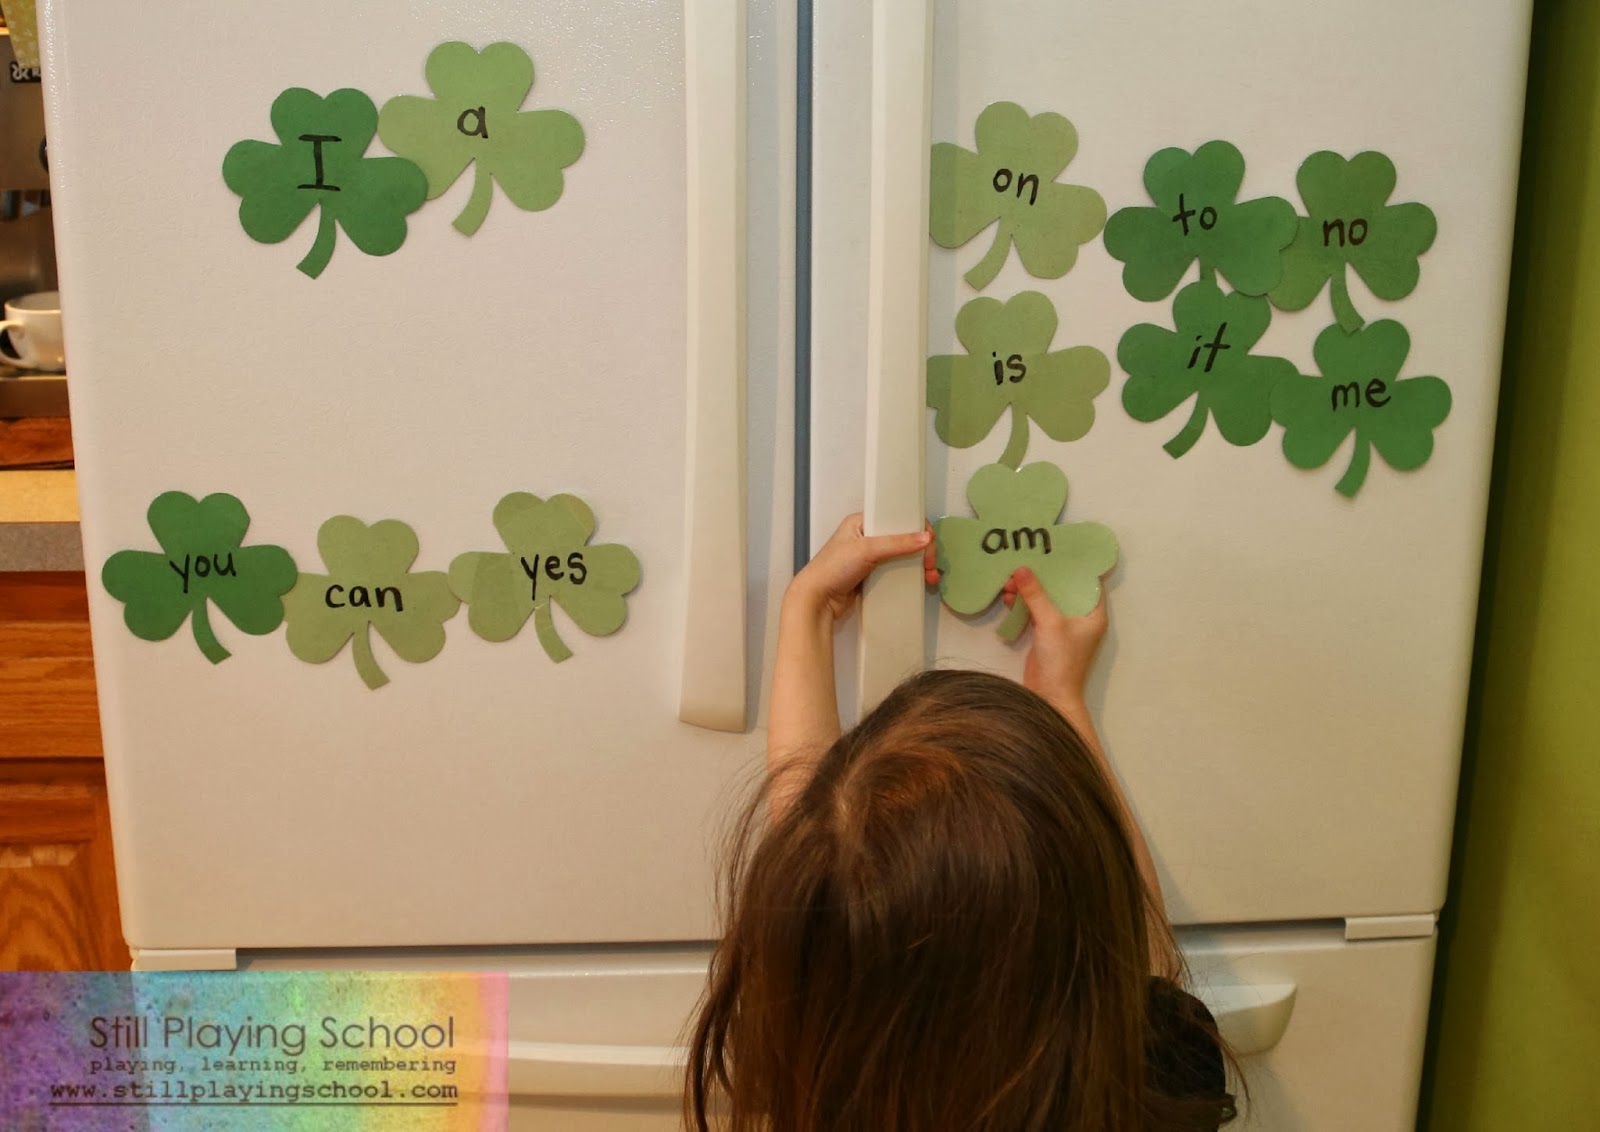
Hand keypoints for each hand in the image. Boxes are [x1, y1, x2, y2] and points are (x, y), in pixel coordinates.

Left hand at [787, 514, 932, 621]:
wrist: (817, 601)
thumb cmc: (831, 569)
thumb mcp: (866, 550)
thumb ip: (897, 543)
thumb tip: (924, 538)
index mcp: (862, 523)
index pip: (896, 518)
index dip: (916, 528)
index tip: (929, 542)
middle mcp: (866, 538)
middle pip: (903, 539)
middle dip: (921, 551)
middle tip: (931, 564)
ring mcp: (870, 559)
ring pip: (901, 557)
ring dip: (918, 565)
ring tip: (929, 576)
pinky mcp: (872, 577)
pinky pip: (896, 573)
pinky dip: (909, 577)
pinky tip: (919, 583)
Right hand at [1003, 566, 1108, 712]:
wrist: (1050, 697)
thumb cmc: (1061, 660)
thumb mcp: (1050, 622)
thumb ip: (1036, 594)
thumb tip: (1021, 568)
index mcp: (1093, 613)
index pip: (1088, 581)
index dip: (1073, 565)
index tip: (1056, 549)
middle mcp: (1080, 618)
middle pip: (1062, 588)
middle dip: (1042, 576)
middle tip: (1024, 563)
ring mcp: (1062, 627)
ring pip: (1046, 600)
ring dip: (1029, 591)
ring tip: (1009, 582)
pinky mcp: (1046, 635)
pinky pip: (1035, 613)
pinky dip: (1023, 605)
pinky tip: (1008, 598)